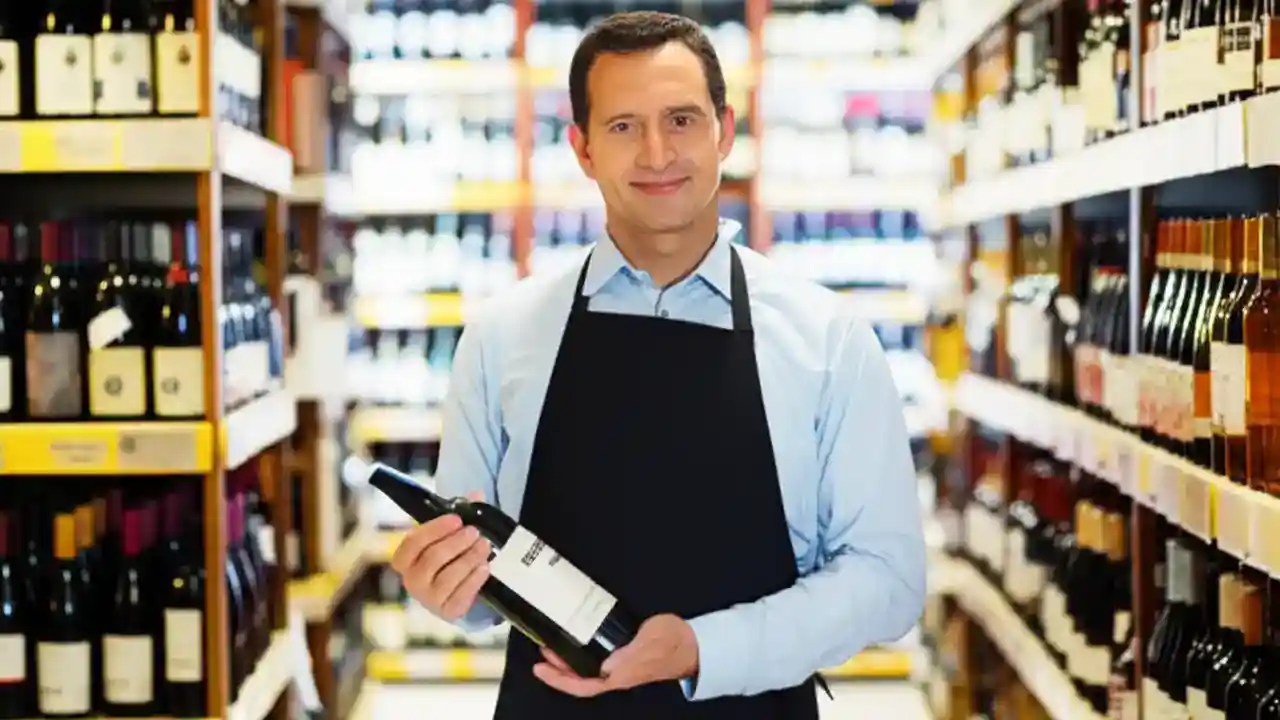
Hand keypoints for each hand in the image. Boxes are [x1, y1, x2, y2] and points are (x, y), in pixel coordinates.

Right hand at [390, 491, 490, 620]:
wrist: (456, 591)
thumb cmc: (448, 558)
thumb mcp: (449, 536)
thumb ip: (461, 514)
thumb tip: (477, 495)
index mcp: (405, 560)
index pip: (412, 542)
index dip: (435, 529)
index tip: (457, 519)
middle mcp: (412, 581)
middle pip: (432, 558)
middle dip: (456, 542)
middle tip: (475, 532)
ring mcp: (429, 599)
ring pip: (448, 577)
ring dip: (468, 558)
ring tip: (484, 546)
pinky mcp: (448, 612)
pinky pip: (460, 596)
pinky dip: (474, 580)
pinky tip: (484, 567)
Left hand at [533, 614, 699, 697]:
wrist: (693, 643)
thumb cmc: (675, 643)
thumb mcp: (653, 643)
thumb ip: (631, 655)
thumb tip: (607, 667)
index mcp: (622, 676)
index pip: (584, 686)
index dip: (560, 680)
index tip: (541, 668)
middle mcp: (618, 674)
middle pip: (581, 679)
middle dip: (559, 669)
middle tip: (542, 650)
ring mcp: (621, 666)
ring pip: (587, 669)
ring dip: (568, 660)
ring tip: (553, 645)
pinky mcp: (624, 655)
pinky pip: (596, 658)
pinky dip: (582, 650)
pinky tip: (578, 639)